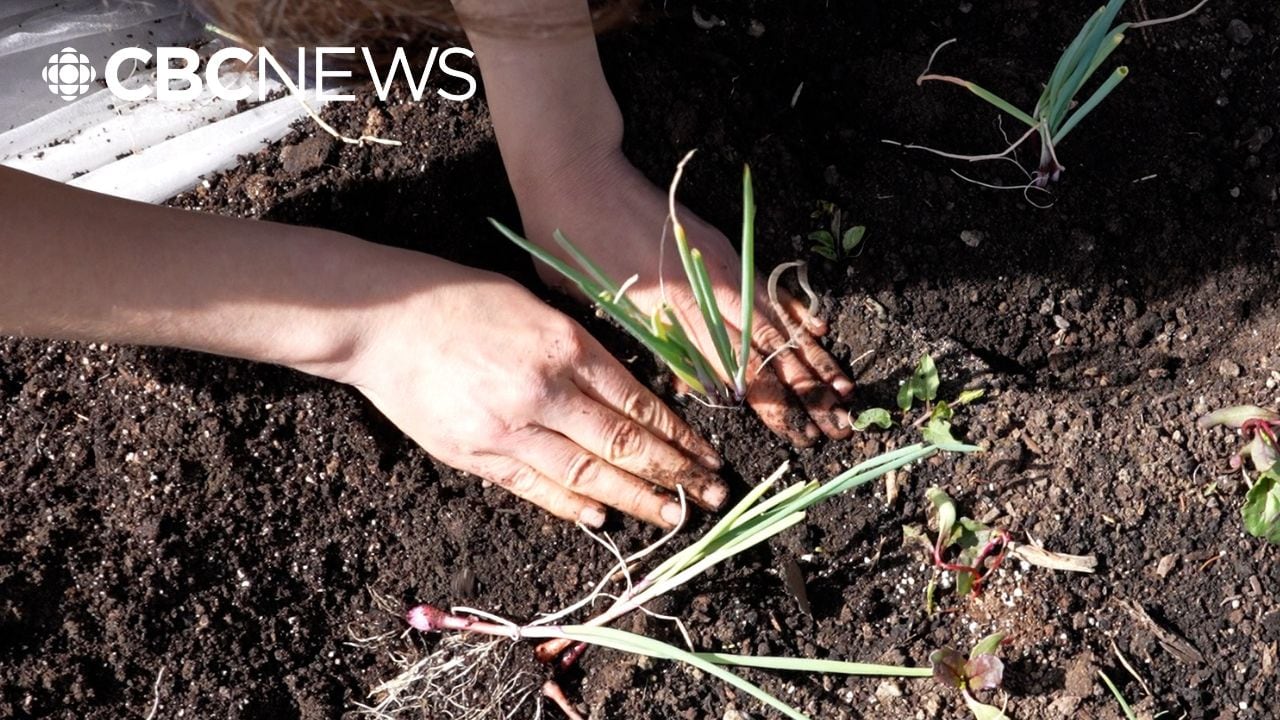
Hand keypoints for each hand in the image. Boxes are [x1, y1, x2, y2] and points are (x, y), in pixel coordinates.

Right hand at [335, 254, 726, 527]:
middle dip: (673, 473)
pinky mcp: (475, 454)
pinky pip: (535, 487)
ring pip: (586, 474)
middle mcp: (544, 391)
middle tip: (710, 495)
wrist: (381, 319)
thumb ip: (579, 351)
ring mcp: (508, 429)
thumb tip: (626, 396)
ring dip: (634, 499)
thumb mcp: (533, 305)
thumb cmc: (459, 299)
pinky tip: (601, 517)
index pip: (638, 403)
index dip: (678, 435)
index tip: (707, 454)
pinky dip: (571, 506)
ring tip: (672, 516)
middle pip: (623, 444)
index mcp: (564, 345)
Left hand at [511, 149, 854, 446]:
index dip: (773, 406)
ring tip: (843, 393)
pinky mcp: (723, 246)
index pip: (739, 372)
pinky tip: (820, 333)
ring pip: (778, 323)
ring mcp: (723, 266)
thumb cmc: (572, 244)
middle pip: (770, 353)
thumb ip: (654, 347)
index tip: (798, 435)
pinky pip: (768, 287)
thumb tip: (695, 387)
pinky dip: (796, 312)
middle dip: (807, 395)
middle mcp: (710, 291)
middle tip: (836, 427)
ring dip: (813, 360)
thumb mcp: (600, 307)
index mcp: (678, 312)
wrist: (578, 172)